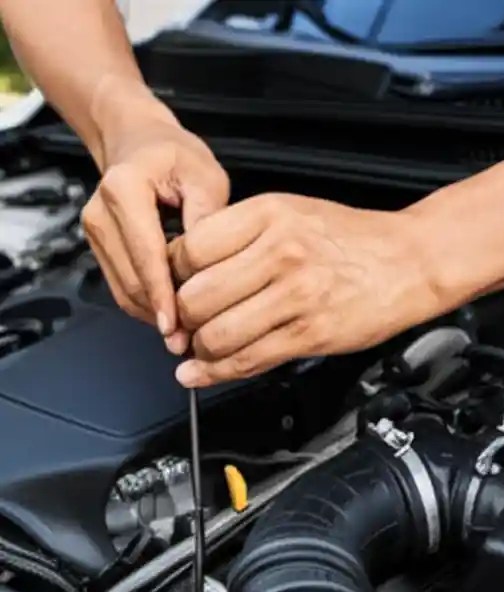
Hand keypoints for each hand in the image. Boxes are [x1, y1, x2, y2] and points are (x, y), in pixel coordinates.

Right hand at [79, 82, 228, 350]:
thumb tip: (212, 267)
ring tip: (187, 337)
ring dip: (153, 315)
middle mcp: (101, 211)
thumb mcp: (205, 177)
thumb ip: (208, 219)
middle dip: (160, 313)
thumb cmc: (176, 156)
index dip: (163, 294)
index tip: (179, 325)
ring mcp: (95, 229)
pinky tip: (174, 317)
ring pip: (123, 288)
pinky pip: (122, 283)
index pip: (146, 253)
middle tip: (193, 341)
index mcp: (124, 188)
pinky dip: (146, 304)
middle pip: (131, 278)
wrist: (141, 143)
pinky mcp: (99, 244)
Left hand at [167, 194, 447, 387]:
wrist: (410, 261)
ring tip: (204, 345)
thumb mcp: (292, 213)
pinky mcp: (312, 333)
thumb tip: (186, 268)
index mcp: (269, 215)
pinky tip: (205, 371)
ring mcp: (297, 295)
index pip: (188, 250)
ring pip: (216, 334)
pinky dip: (216, 372)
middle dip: (182, 318)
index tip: (175, 287)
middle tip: (185, 323)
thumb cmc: (354, 239)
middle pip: (195, 297)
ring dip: (200, 349)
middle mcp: (281, 252)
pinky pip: (248, 359)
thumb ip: (239, 234)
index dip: (172, 275)